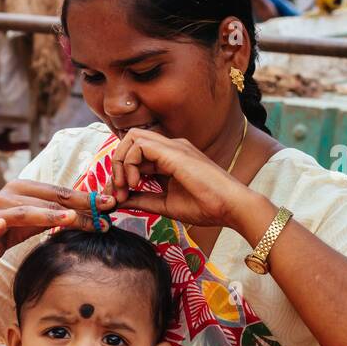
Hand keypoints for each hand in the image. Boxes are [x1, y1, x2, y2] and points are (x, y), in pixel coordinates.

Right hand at [0, 179, 115, 269]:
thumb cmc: (11, 228)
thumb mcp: (38, 220)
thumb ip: (61, 214)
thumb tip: (96, 212)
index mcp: (26, 188)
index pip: (60, 192)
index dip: (85, 197)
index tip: (109, 204)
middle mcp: (11, 194)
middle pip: (49, 200)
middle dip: (77, 208)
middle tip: (101, 214)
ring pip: (25, 212)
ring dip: (47, 215)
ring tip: (69, 219)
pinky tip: (1, 225)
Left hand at [108, 127, 262, 229]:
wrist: (230, 207)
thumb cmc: (205, 207)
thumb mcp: (164, 205)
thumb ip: (141, 200)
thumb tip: (117, 201)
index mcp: (169, 159)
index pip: (135, 155)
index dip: (120, 173)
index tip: (118, 197)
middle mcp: (170, 148)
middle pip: (130, 141)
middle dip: (116, 164)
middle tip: (118, 191)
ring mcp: (173, 146)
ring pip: (132, 138)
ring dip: (121, 163)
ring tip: (127, 187)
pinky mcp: (174, 151)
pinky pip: (140, 145)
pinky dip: (130, 163)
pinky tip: (136, 183)